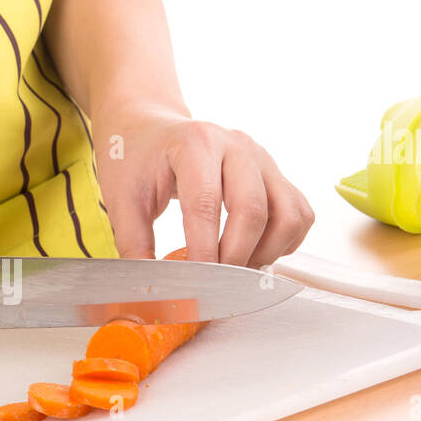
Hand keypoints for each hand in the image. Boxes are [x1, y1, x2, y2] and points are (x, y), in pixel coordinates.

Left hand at [93, 105, 313, 266]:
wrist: (152, 129)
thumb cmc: (137, 159)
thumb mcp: (122, 198)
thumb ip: (134, 244)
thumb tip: (151, 291)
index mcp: (196, 144)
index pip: (206, 204)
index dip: (204, 251)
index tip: (195, 285)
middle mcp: (237, 146)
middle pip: (253, 211)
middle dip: (235, 258)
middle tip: (213, 284)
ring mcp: (263, 159)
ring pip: (287, 216)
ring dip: (265, 253)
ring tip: (235, 269)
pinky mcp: (276, 176)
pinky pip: (299, 215)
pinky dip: (284, 244)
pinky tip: (253, 253)